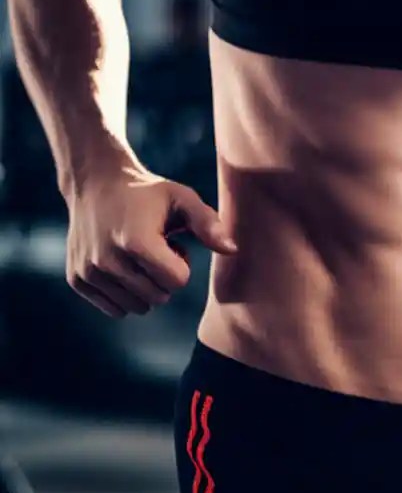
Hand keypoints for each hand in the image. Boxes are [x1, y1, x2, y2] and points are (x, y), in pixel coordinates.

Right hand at [66, 171, 236, 317]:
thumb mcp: (182, 198)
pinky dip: (125, 294)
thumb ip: (208, 224)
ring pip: (137, 307)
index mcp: (136, 242)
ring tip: (138, 256)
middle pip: (159, 297)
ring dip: (145, 287)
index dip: (182, 265)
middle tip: (156, 249)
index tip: (173, 244)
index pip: (177, 282)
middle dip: (164, 277)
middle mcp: (108, 260)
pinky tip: (122, 265)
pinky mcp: (77, 279)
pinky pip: (115, 309)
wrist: (95, 184)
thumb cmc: (147, 193)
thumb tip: (232, 250)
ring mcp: (89, 271)